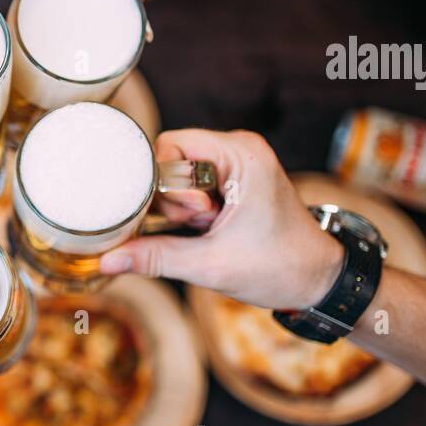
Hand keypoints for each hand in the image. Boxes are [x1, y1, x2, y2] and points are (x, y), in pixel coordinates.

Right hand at [99, 129, 344, 309]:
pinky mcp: (234, 182)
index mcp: (241, 154)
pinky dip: (190, 213)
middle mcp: (239, 149)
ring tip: (209, 231)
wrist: (319, 281)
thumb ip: (155, 257)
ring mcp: (236, 164)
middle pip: (171, 159)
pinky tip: (207, 232)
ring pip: (178, 176)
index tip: (191, 217)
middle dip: (174, 200)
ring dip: (181, 210)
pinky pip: (191, 187)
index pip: (171, 145)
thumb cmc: (280, 268)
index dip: (166, 183)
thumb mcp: (211, 266)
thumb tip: (106, 260)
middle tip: (200, 227)